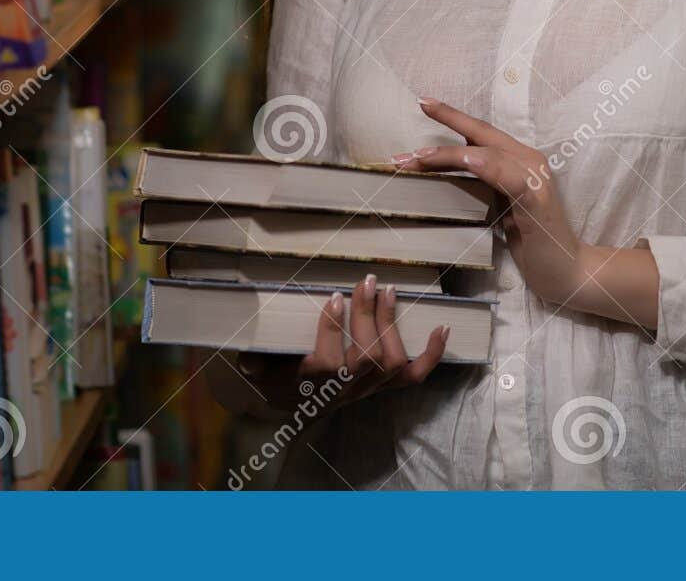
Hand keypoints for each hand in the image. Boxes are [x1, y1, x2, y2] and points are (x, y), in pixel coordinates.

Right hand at [230, 273, 448, 418]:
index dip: (332, 329)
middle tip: (365, 282)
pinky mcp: (386, 386)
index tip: (335, 297)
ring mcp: (369, 389)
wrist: (298, 404)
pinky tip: (441, 328)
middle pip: (365, 359)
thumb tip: (245, 348)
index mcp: (312, 384)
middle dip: (367, 317)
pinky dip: (431, 354)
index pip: (326, 362)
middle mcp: (345, 390)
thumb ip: (253, 359)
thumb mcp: (259, 369)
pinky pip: (414, 376)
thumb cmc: (278, 376)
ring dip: (391, 323)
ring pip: (389, 363)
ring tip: (387, 290)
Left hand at [391, 96, 588, 304]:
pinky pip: (511, 179)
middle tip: (413, 122)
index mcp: (520, 160)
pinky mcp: (537, 202)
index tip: (424, 103)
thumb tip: (449, 171)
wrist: (567, 272)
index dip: (454, 117)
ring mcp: (535, 180)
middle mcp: (529, 161)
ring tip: (419, 156)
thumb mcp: (501, 206)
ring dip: (452, 154)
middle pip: (482, 136)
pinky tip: (470, 161)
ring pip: (489, 154)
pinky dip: (490, 166)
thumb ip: (485, 183)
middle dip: (446, 125)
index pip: (483, 133)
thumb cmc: (532, 241)